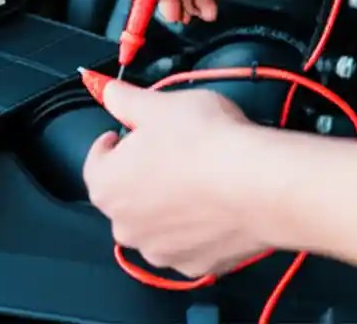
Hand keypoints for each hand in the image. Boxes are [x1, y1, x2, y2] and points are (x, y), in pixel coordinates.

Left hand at [83, 79, 268, 277]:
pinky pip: (189, 244)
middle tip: (170, 153)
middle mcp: (125, 226)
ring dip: (168, 206)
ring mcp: (160, 251)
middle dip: (142, 176)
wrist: (260, 185)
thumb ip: (126, 100)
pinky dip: (197, 229)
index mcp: (107, 185)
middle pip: (126, 197)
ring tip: (197, 180)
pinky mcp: (196, 265)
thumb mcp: (161, 105)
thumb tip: (106, 90)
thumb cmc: (206, 142)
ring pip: (156, 225)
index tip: (127, 135)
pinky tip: (216, 207)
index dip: (113, 144)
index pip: (96, 162)